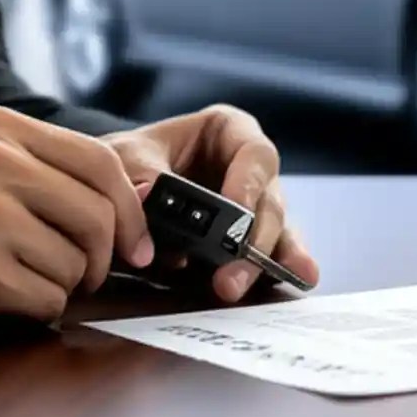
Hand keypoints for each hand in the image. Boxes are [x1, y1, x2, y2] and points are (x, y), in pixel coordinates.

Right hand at [0, 107, 147, 321]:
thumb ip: (56, 166)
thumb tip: (140, 199)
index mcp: (4, 129)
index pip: (102, 162)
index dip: (131, 209)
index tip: (138, 241)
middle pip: (98, 216)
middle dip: (104, 256)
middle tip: (88, 271)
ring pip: (76, 262)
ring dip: (66, 282)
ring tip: (30, 273)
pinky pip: (48, 297)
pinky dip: (41, 305)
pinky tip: (11, 293)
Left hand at [103, 105, 318, 301]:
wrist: (115, 189)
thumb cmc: (132, 158)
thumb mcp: (128, 154)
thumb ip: (139, 171)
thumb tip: (148, 193)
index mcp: (231, 132)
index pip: (254, 153)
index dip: (249, 182)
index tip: (235, 211)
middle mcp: (250, 170)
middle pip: (267, 201)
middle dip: (250, 240)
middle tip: (228, 272)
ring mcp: (252, 207)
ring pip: (273, 232)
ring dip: (259, 262)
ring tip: (242, 284)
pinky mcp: (246, 240)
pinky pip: (269, 254)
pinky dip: (276, 269)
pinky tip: (300, 278)